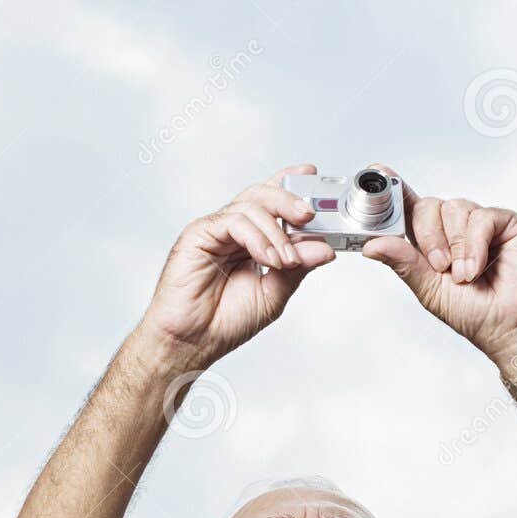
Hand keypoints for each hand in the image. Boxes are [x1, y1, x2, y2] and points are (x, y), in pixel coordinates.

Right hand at [135, 164, 335, 369]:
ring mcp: (215, 231)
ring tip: (284, 260)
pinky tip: (267, 258)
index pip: (271, 204)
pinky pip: (233, 221)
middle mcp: (233, 232)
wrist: (191, 342)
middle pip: (262, 195)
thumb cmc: (223, 322)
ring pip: (250, 205)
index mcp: (250, 242)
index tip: (312, 176)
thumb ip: (298, 268)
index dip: (290, 185)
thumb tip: (325, 248)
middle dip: (289, 200)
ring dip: (276, 232)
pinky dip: (256, 237)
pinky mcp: (198, 235)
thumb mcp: (274, 294)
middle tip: (309, 216)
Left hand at [360, 164, 516, 378]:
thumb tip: (372, 245)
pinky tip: (478, 266)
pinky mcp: (505, 222)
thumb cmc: (473, 312)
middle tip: (439, 265)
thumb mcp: (428, 289)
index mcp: (429, 242)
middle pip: (427, 205)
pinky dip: (476, 244)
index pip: (408, 209)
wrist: (509, 325)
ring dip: (455, 246)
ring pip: (454, 208)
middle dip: (428, 236)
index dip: (395, 190)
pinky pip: (481, 217)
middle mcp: (452, 229)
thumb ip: (402, 263)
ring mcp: (478, 223)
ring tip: (463, 274)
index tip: (380, 173)